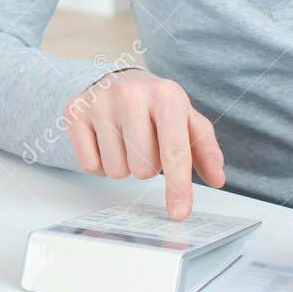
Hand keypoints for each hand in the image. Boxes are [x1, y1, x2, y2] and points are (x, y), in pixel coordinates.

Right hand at [63, 70, 225, 219]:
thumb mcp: (186, 119)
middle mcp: (130, 94)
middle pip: (143, 168)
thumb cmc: (155, 105)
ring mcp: (99, 102)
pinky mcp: (74, 111)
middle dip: (147, 166)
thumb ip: (204, 148)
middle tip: (145, 145)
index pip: (173, 151)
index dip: (177, 186)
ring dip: (124, 166)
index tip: (179, 213)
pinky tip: (105, 142)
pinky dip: (100, 163)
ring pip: (116, 170)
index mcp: (166, 95)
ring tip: (125, 141)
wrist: (116, 78)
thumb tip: (217, 178)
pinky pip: (89, 165)